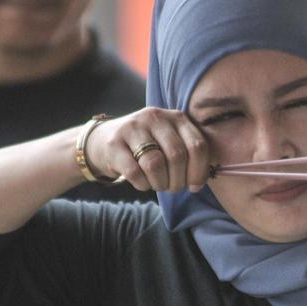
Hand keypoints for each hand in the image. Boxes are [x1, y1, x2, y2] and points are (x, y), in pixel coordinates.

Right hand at [83, 108, 212, 192]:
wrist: (106, 139)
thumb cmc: (149, 146)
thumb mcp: (171, 141)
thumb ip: (189, 153)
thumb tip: (200, 182)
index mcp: (176, 117)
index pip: (198, 146)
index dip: (199, 171)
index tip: (195, 186)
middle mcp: (155, 117)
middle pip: (177, 156)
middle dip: (178, 180)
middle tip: (173, 188)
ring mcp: (133, 128)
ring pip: (155, 164)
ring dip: (160, 183)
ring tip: (158, 185)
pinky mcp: (114, 143)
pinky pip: (134, 172)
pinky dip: (143, 184)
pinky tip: (143, 182)